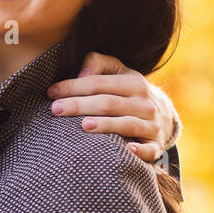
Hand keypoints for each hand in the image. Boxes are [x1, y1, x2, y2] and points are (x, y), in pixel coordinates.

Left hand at [46, 51, 175, 162]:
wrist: (162, 115)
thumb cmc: (127, 92)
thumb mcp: (118, 72)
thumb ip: (98, 63)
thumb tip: (82, 73)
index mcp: (134, 82)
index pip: (98, 83)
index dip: (73, 87)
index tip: (51, 92)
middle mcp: (144, 103)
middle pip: (108, 103)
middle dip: (80, 105)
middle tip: (55, 110)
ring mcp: (151, 125)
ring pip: (127, 124)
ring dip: (106, 125)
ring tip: (84, 125)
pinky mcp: (155, 145)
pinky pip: (149, 149)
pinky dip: (140, 150)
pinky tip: (127, 149)